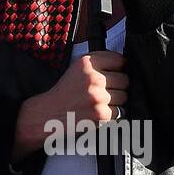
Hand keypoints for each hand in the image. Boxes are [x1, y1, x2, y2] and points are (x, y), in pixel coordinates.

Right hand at [11, 51, 128, 160]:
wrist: (48, 114)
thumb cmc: (64, 93)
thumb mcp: (77, 69)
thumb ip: (99, 62)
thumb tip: (125, 64)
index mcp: (87, 63)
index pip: (119, 60)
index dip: (120, 67)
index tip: (118, 71)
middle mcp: (93, 78)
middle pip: (125, 80)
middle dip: (119, 86)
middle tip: (106, 91)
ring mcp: (98, 97)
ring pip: (124, 96)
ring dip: (117, 101)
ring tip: (101, 103)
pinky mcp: (101, 114)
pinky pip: (120, 112)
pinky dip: (114, 114)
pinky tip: (100, 112)